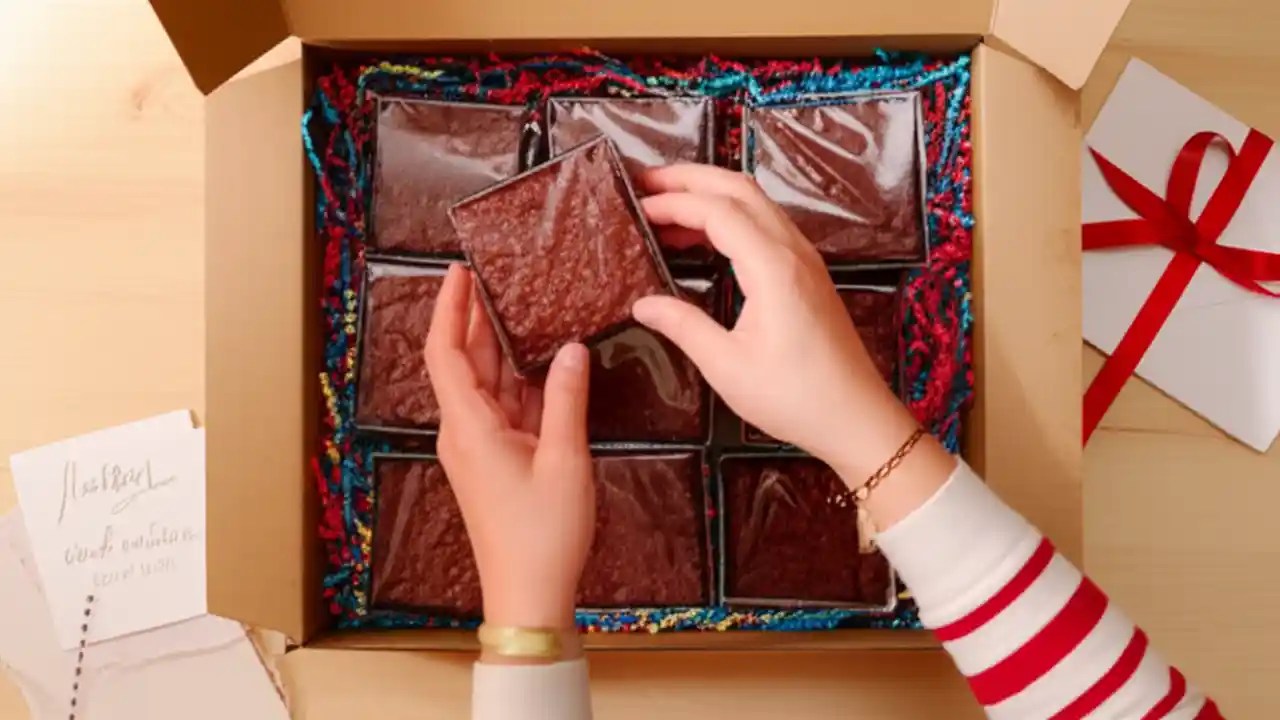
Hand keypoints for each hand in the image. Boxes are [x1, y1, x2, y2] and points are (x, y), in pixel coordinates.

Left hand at [424, 265, 594, 635]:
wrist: (528, 595)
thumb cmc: (542, 535)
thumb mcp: (564, 460)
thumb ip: (566, 399)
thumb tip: (571, 349)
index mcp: (469, 427)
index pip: (446, 352)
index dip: (449, 308)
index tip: (460, 271)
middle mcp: (464, 433)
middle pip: (463, 362)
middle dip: (476, 318)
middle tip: (497, 277)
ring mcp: (477, 448)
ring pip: (484, 384)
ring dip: (500, 349)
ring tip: (523, 308)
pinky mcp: (493, 462)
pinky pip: (501, 409)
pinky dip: (518, 382)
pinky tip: (542, 363)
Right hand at [633, 165, 924, 483]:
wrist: (855, 417)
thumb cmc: (793, 398)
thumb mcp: (727, 367)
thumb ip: (683, 326)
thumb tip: (642, 303)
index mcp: (773, 267)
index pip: (717, 211)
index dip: (673, 202)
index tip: (635, 207)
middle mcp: (792, 250)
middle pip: (739, 188)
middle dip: (690, 178)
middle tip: (644, 182)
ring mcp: (804, 258)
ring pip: (755, 202)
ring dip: (710, 194)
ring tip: (664, 205)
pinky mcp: (807, 272)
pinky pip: (765, 224)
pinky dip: (729, 216)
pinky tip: (701, 237)